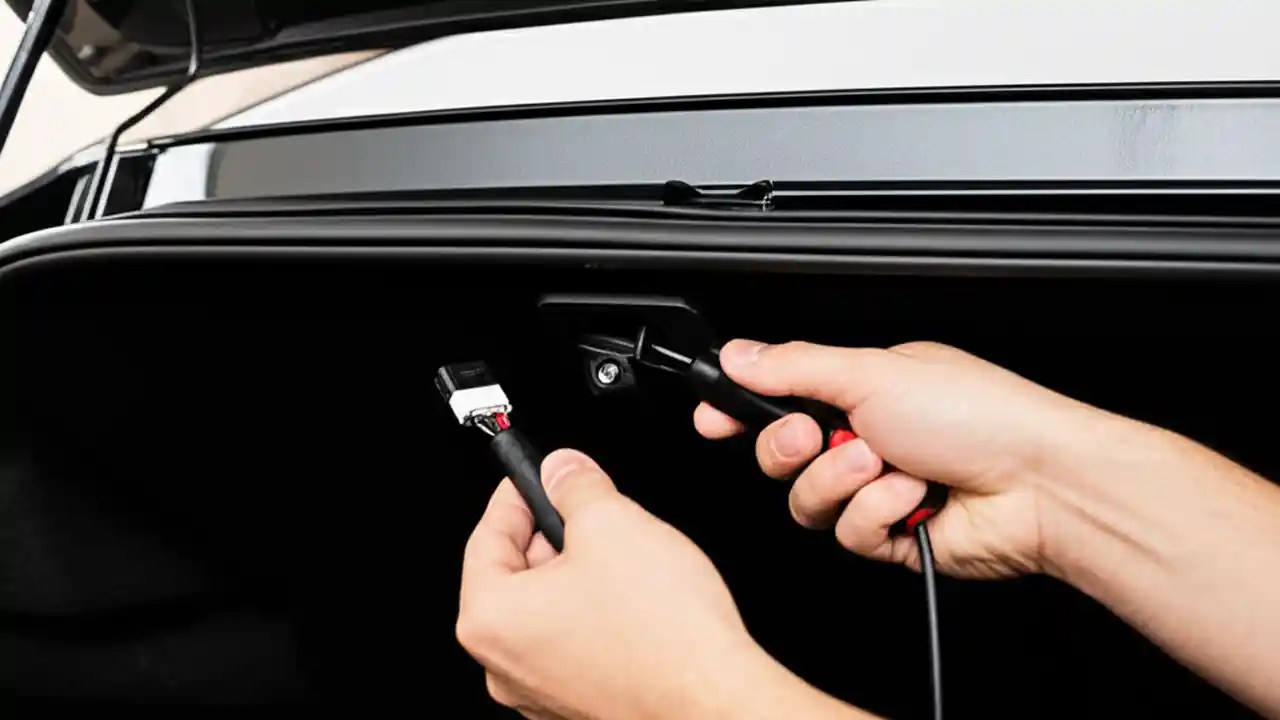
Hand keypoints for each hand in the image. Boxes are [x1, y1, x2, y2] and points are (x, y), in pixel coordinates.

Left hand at [456, 448, 862, 719]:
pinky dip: (595, 615)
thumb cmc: (664, 633)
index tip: (536, 474)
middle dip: (553, 535)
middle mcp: (505, 665)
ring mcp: (541, 693)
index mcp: (491, 619)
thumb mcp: (613, 523)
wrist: (715, 700)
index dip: (517, 494)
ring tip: (623, 555)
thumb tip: (564, 470)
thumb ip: (576, 485)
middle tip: (587, 506)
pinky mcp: (581, 705)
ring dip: (577, 575)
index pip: (486, 537)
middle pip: (516, 576)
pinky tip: (634, 599)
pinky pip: (575, 643)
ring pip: (548, 611)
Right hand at [694, 339, 1119, 578]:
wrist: (1040, 483)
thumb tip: (739, 353)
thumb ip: (793, 366)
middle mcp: (865, 437)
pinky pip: (847, 535)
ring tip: (887, 466)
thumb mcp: (872, 372)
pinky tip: (913, 499)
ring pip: (807, 501)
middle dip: (793, 448)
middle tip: (819, 434)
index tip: (713, 416)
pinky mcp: (892, 536)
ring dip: (844, 482)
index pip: (779, 398)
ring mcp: (877, 489)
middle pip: (781, 456)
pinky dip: (877, 515)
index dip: (740, 410)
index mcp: (860, 388)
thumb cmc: (979, 414)